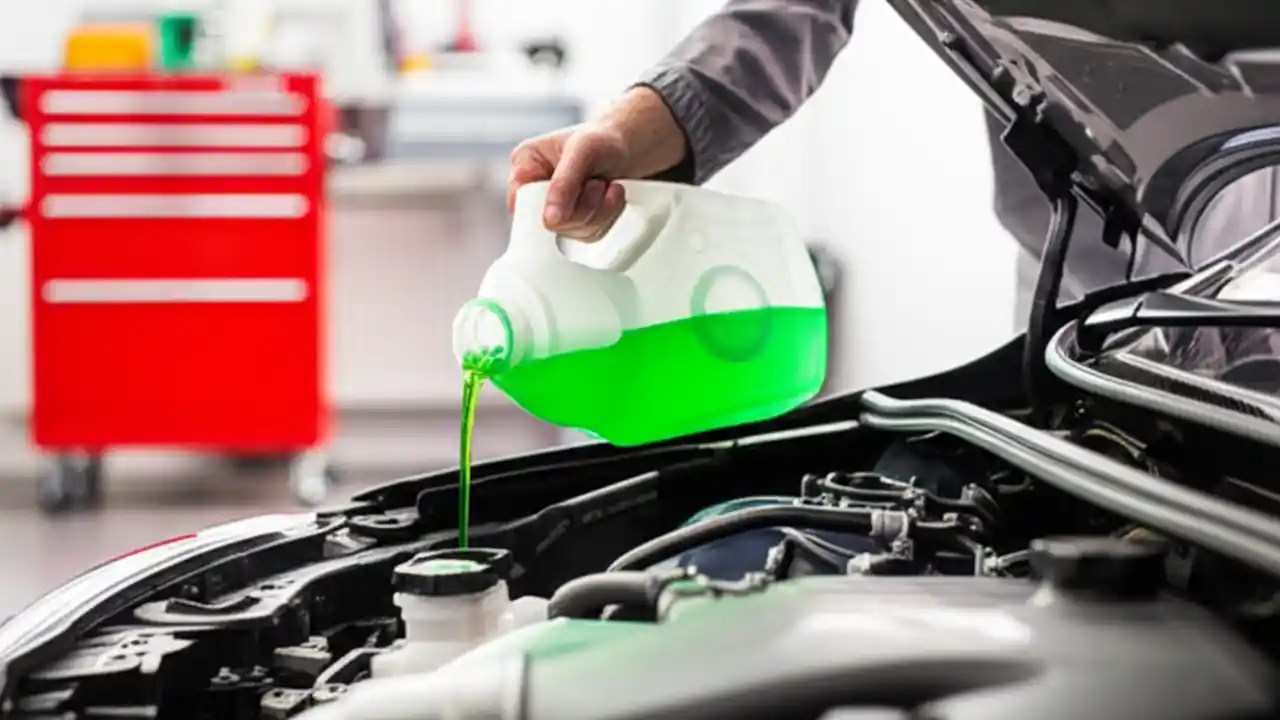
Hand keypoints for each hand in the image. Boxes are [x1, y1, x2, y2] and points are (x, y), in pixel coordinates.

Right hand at [508, 124, 629, 240]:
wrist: (633, 147)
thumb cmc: (605, 138)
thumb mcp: (584, 150)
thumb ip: (564, 183)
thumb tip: (550, 218)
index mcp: (526, 166)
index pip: (521, 202)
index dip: (549, 204)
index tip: (575, 189)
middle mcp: (538, 191)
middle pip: (551, 222)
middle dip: (582, 205)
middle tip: (596, 181)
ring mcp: (558, 210)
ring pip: (573, 230)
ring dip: (600, 210)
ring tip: (606, 185)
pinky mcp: (577, 223)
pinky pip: (590, 235)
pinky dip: (608, 217)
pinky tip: (611, 196)